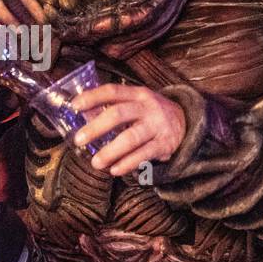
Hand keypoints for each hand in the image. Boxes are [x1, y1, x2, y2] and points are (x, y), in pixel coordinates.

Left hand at [70, 84, 186, 176]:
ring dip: (111, 151)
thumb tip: (84, 115)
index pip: (113, 91)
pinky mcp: (165, 144)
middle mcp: (148, 107)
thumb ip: (113, 108)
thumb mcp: (136, 104)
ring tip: (96, 162)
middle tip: (79, 139)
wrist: (187, 122)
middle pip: (119, 114)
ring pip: (131, 138)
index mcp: (138, 94)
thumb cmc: (151, 113)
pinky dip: (127, 164)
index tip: (75, 106)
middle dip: (96, 127)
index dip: (93, 97)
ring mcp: (157, 125)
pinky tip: (115, 170)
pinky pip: (143, 155)